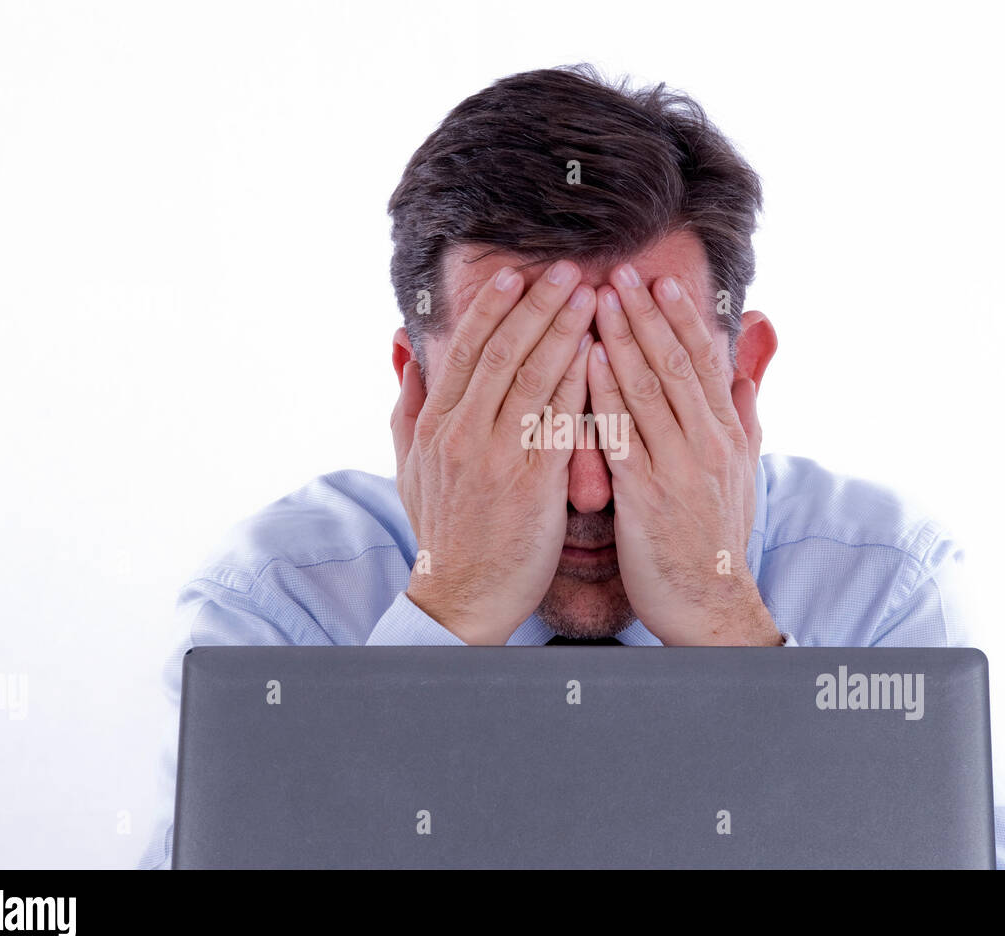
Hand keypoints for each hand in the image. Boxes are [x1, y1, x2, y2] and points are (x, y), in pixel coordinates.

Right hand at [391, 262, 595, 643]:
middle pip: (500, 353)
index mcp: (434, 426)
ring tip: (590, 295)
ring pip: (531, 377)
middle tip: (565, 269)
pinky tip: (599, 352)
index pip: (463, 352)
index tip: (515, 275)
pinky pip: (559, 420)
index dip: (491, 309)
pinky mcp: (531, 482)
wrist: (460, 597)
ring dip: (564, 330)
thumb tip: (404, 354)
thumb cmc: (443, 533)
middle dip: (535, 306)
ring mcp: (496, 456)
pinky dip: (578, 381)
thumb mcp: (409, 467)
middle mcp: (462, 434)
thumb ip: (408, 407)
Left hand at [587, 264, 780, 645]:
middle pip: (675, 363)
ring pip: (649, 388)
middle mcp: (707, 442)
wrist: (710, 606)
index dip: (681, 319)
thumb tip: (746, 378)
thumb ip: (743, 422)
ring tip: (598, 298)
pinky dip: (603, 393)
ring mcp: (677, 466)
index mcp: (726, 435)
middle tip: (620, 271)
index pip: (705, 363)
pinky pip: (621, 433)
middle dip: (646, 314)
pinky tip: (584, 361)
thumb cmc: (716, 541)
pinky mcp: (647, 493)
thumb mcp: (742, 476)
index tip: (660, 282)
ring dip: (621, 339)